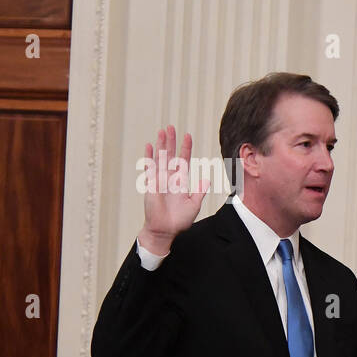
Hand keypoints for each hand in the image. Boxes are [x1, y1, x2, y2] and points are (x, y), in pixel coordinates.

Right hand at [139, 125, 209, 254]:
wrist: (165, 229)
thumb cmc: (179, 219)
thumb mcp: (193, 204)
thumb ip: (199, 192)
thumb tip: (207, 180)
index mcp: (180, 181)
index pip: (183, 160)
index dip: (185, 148)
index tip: (187, 136)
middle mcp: (169, 177)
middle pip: (170, 155)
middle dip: (171, 141)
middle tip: (171, 127)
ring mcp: (159, 179)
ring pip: (160, 158)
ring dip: (161, 144)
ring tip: (162, 131)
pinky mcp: (151, 184)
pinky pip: (150, 168)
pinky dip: (150, 157)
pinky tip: (150, 146)